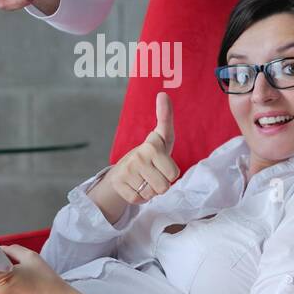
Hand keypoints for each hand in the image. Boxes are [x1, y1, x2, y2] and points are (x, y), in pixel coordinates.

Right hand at [104, 91, 179, 205]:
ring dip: (150, 190)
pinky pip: (139, 200)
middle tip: (153, 174)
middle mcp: (138, 158)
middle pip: (164, 187)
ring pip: (151, 194)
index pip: (174, 174)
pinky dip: (139, 196)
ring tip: (143, 179)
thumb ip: (165, 117)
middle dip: (161, 184)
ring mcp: (127, 172)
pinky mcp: (119, 186)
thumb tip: (163, 93)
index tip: (162, 164)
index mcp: (151, 147)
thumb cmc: (150, 153)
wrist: (122, 169)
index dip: (170, 172)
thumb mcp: (161, 137)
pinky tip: (134, 185)